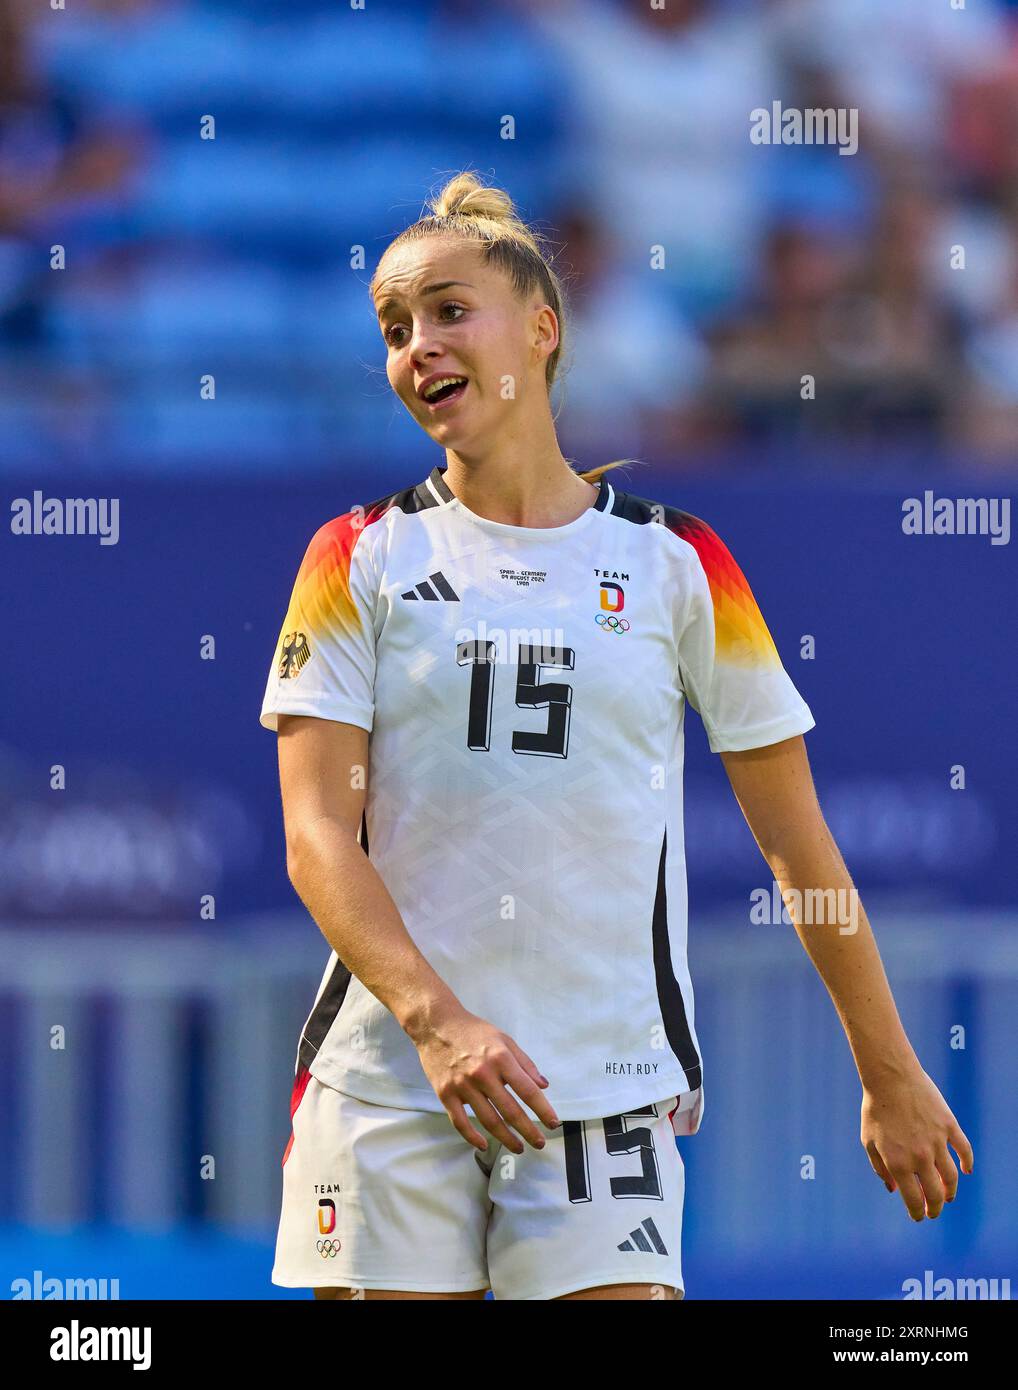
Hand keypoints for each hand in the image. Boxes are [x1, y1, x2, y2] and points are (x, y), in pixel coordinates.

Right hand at [412, 1003, 559, 1153]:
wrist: (436, 1025)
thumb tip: (543, 1086)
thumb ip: (525, 1063)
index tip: (553, 1123)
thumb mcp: (504, 1039)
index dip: (543, 1110)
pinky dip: (472, 1137)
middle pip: (510, 1110)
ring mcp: (462, 1086)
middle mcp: (483, 1074)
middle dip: (528, 1130)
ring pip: (488, 1120)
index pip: (527, 1091)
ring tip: (519, 1147)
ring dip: (506, 1138)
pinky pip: (460, 1122)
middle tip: (539, 1143)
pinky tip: (484, 1144)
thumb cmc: (473, 1031)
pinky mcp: (445, 1094)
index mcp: (501, 1058)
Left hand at [861, 1064, 972, 1220]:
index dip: (917, 1213)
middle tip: (934, 1211)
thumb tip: (893, 1189)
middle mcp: (920, 1157)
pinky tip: (966, 1170)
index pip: (914, 1200)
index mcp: (899, 1163)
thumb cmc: (876, 1109)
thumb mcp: (869, 1141)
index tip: (918, 1216)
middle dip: (935, 1208)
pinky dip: (967, 1163)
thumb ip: (880, 1168)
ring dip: (951, 1191)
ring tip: (948, 1196)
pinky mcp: (949, 1126)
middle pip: (936, 1194)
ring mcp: (937, 1142)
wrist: (890, 1077)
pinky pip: (964, 1150)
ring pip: (951, 1177)